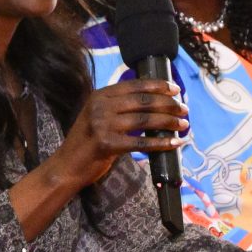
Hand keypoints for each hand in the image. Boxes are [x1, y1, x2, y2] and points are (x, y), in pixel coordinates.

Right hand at [51, 79, 186, 188]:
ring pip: (145, 120)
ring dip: (169, 122)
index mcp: (100, 95)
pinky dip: (161, 143)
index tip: (176, 89)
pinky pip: (142, 142)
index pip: (135, 85)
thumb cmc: (87, 142)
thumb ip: (119, 107)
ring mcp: (103, 125)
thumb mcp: (98, 116)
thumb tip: (155, 103)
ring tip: (183, 124)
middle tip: (184, 109)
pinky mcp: (108, 144)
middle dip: (168, 104)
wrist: (67, 166)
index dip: (158, 86)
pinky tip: (175, 143)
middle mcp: (100, 106)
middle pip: (143, 101)